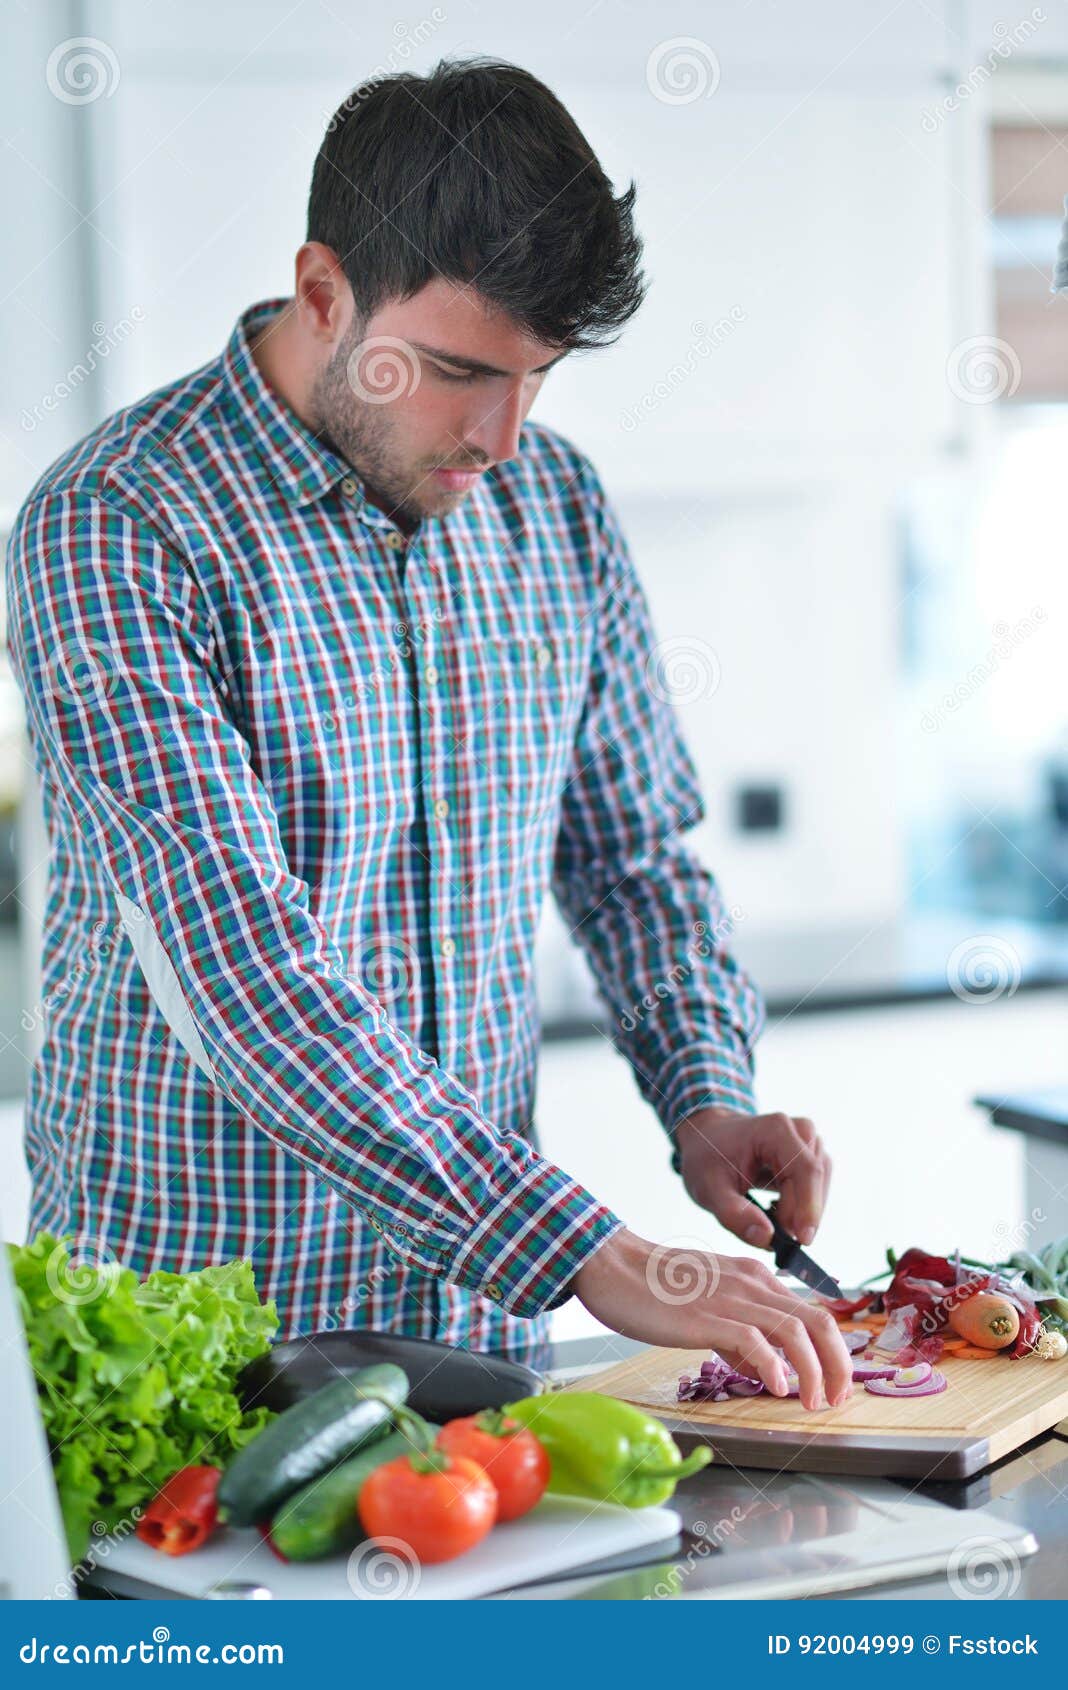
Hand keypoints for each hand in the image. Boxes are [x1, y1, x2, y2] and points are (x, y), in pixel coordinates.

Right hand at [572, 1228, 852, 1410]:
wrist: (612, 1265)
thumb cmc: (654, 1287)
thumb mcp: (708, 1305)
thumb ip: (738, 1335)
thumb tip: (763, 1368)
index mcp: (755, 1278)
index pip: (812, 1314)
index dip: (832, 1352)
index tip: (835, 1384)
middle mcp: (752, 1284)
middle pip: (818, 1322)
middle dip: (837, 1365)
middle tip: (837, 1399)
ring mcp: (731, 1299)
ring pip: (795, 1332)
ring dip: (814, 1372)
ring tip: (813, 1402)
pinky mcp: (707, 1317)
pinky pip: (754, 1341)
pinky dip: (773, 1367)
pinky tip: (775, 1388)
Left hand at [674, 1107, 830, 1247]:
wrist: (707, 1140)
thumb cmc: (707, 1159)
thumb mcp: (709, 1189)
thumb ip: (734, 1215)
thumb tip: (766, 1238)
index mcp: (775, 1130)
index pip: (806, 1169)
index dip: (810, 1206)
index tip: (804, 1240)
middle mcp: (798, 1131)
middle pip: (815, 1180)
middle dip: (800, 1214)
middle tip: (777, 1239)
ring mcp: (807, 1143)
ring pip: (819, 1187)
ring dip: (800, 1212)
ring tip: (769, 1220)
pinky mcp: (809, 1157)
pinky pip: (816, 1189)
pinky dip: (800, 1208)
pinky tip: (776, 1213)